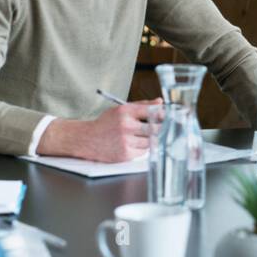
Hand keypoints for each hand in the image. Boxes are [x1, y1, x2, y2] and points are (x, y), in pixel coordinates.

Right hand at [40, 98, 161, 161]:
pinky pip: (144, 151)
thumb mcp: (121, 109)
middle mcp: (126, 126)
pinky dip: (142, 148)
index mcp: (125, 111)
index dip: (164, 115)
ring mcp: (126, 141)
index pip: (153, 111)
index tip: (169, 116)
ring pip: (151, 141)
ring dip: (151, 139)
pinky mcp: (125, 154)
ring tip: (141, 136)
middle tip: (163, 127)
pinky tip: (134, 143)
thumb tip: (160, 102)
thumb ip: (142, 105)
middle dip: (161, 128)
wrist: (88, 139)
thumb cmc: (106, 123)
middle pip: (155, 128)